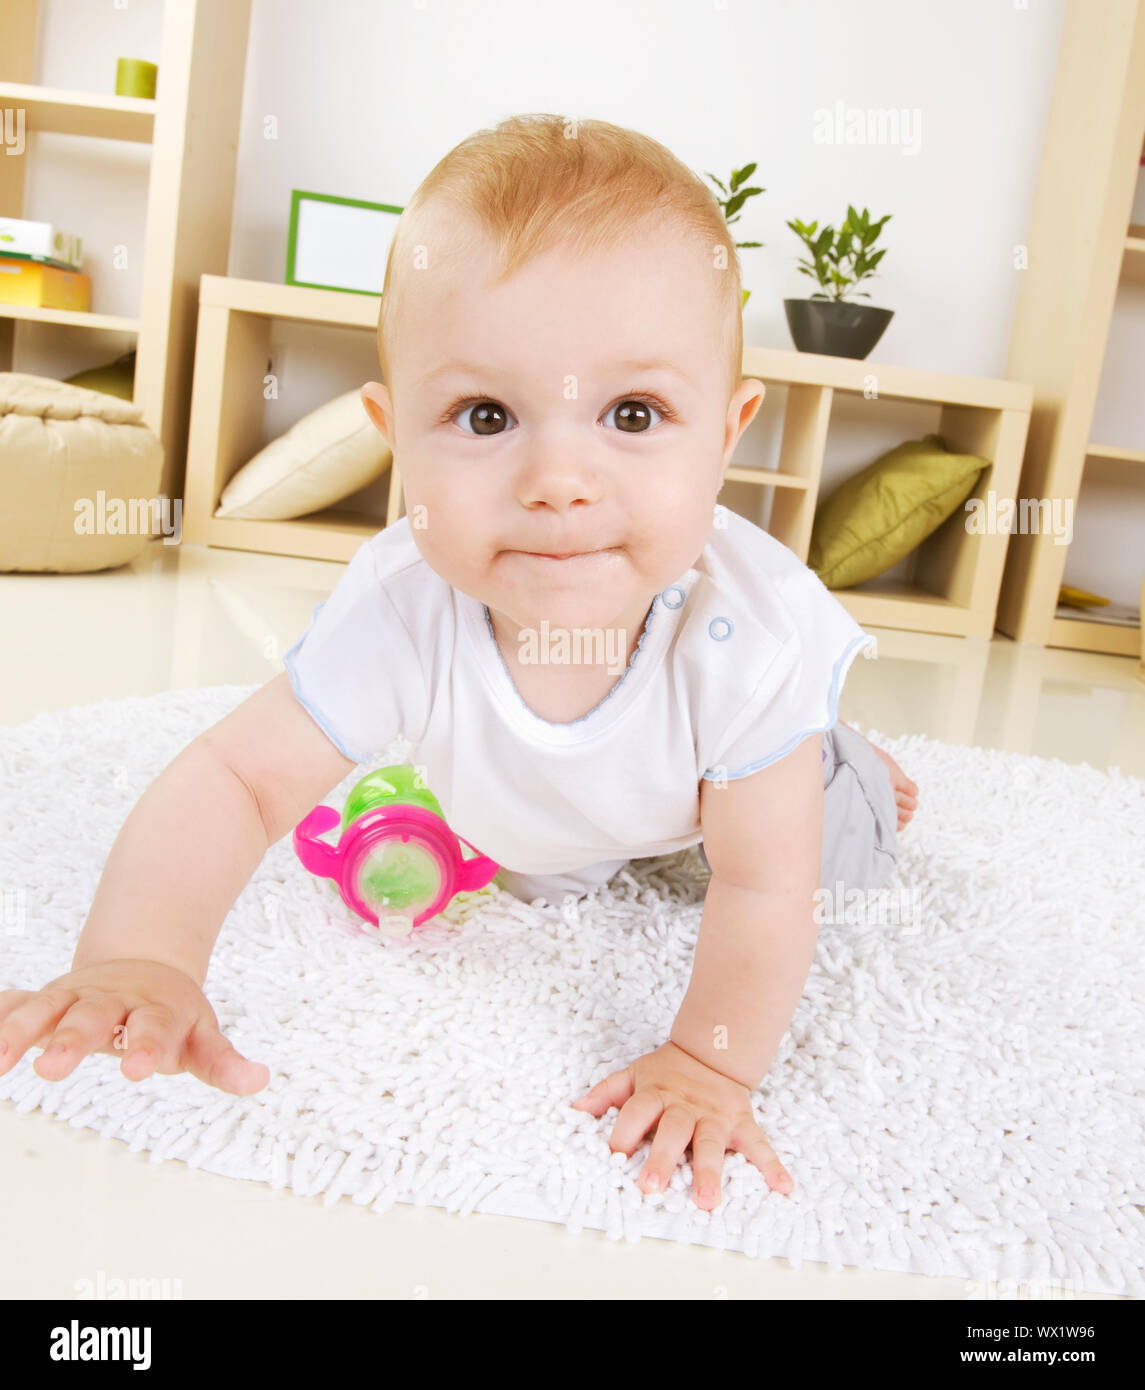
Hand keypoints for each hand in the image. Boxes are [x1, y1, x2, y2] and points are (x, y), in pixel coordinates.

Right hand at [0, 959, 269, 1095]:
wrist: (144, 968)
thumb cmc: (174, 1016)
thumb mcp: (201, 1036)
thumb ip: (223, 1062)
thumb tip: (260, 1080)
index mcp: (157, 1010)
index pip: (155, 1030)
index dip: (148, 1048)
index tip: (137, 1071)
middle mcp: (114, 1001)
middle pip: (93, 1016)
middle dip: (73, 1039)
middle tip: (53, 1069)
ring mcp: (77, 997)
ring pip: (46, 1008)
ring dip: (21, 1030)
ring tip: (1, 1059)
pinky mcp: (46, 1000)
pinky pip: (16, 1004)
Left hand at [571, 1039, 792, 1209]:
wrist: (712, 1050)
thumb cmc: (666, 1072)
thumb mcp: (633, 1075)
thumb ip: (605, 1094)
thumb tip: (573, 1111)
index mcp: (656, 1094)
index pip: (637, 1112)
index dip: (624, 1132)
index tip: (613, 1155)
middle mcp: (685, 1107)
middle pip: (672, 1131)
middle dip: (662, 1158)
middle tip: (650, 1186)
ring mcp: (714, 1117)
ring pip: (711, 1143)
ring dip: (711, 1172)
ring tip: (708, 1202)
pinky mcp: (740, 1123)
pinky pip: (759, 1145)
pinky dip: (772, 1166)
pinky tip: (783, 1188)